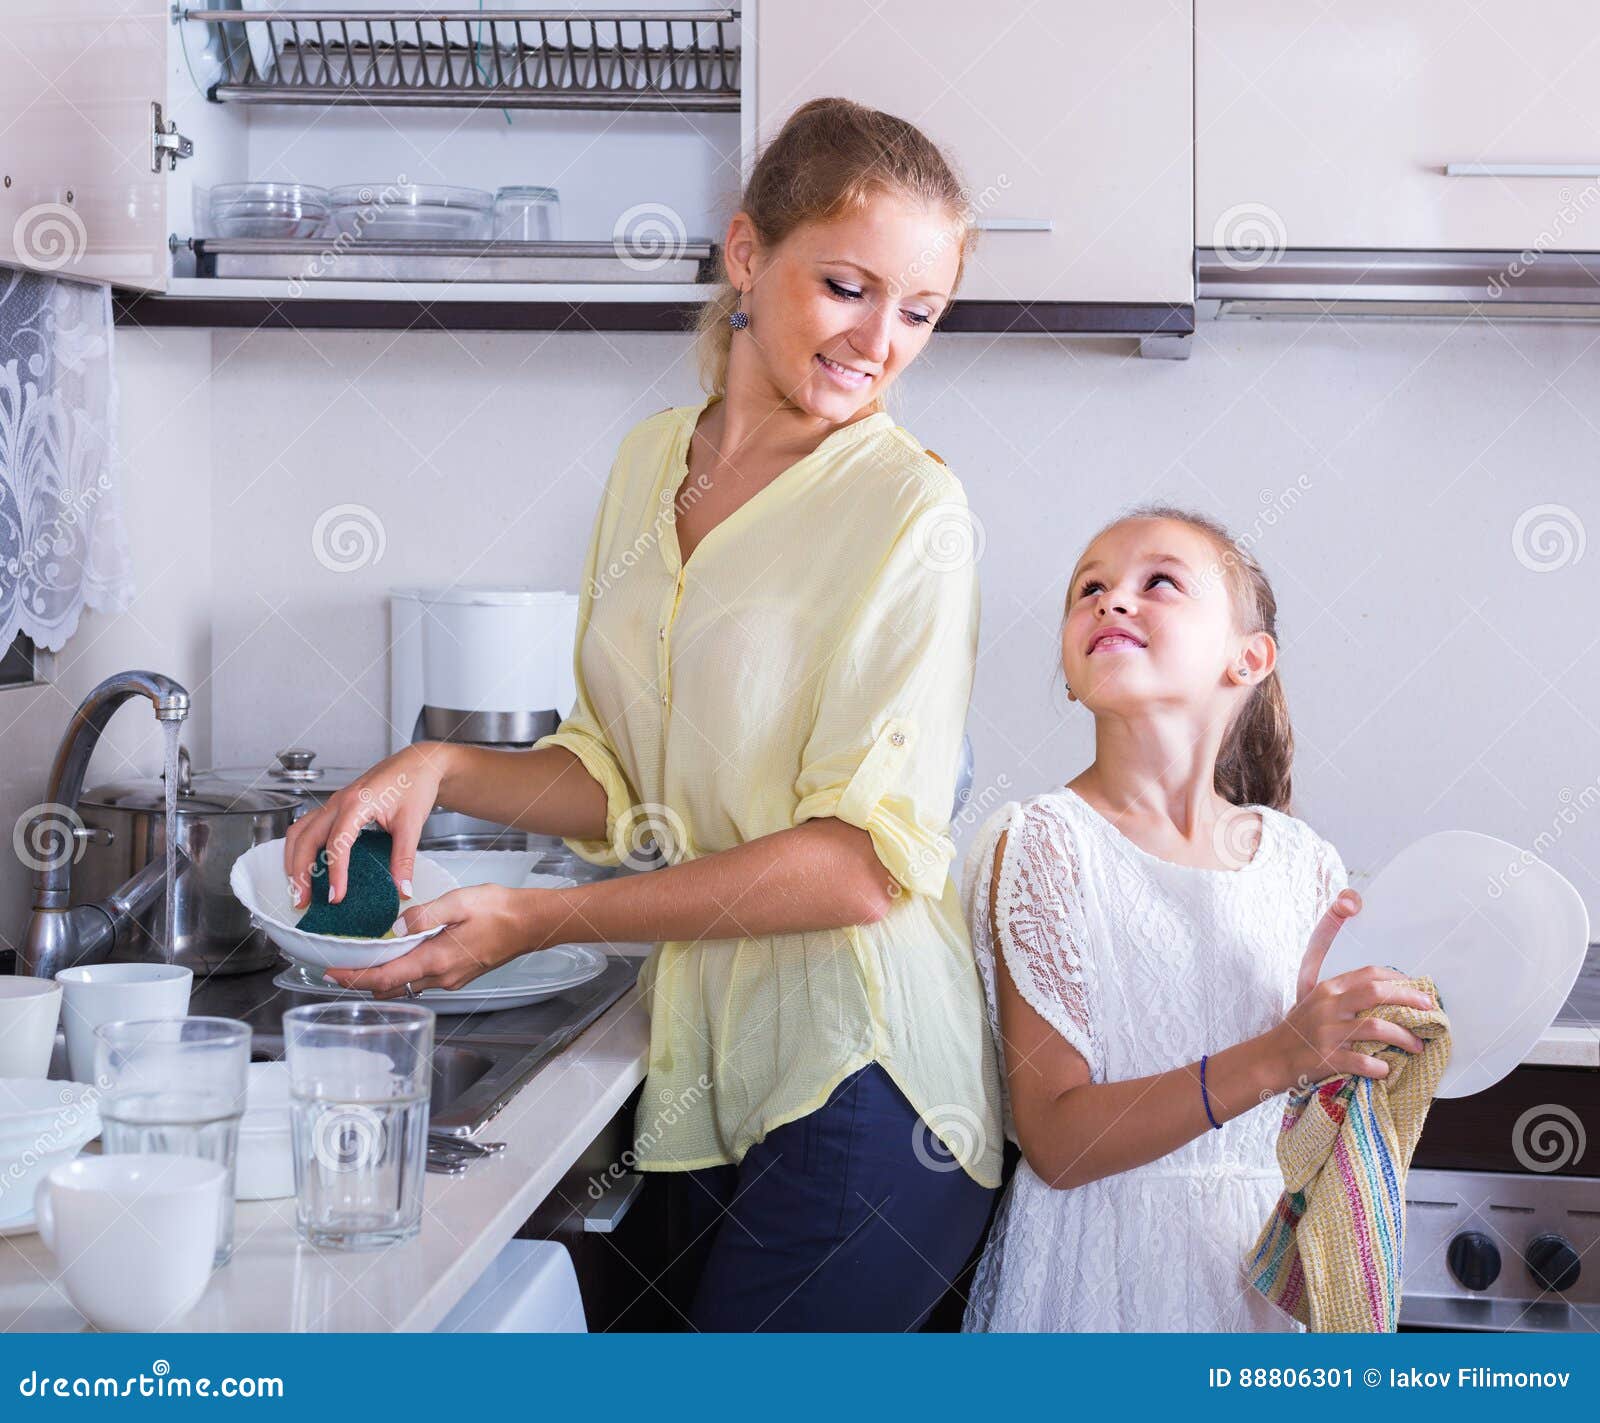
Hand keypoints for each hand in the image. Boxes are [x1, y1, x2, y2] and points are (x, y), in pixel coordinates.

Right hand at [283, 743, 451, 907]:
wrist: (418, 763)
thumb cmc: (415, 784)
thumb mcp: (412, 823)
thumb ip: (404, 858)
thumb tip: (402, 888)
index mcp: (357, 803)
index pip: (337, 843)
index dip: (334, 872)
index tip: (336, 896)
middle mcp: (339, 801)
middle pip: (306, 838)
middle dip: (300, 871)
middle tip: (304, 900)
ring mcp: (334, 803)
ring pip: (299, 831)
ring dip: (294, 859)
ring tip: (299, 887)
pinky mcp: (336, 806)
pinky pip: (307, 827)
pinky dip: (301, 848)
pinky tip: (307, 866)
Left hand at [323, 884, 533, 998]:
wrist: (531, 924)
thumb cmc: (500, 911)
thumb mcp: (459, 902)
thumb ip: (424, 915)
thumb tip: (395, 926)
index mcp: (437, 960)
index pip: (385, 978)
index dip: (354, 979)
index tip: (331, 974)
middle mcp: (441, 977)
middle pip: (391, 987)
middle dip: (363, 981)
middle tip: (341, 968)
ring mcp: (451, 979)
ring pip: (406, 985)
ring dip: (383, 978)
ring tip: (365, 961)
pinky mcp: (458, 974)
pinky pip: (422, 980)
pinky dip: (403, 972)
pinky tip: (400, 955)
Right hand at [1267, 888, 1435, 1088]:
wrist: (1270, 1058)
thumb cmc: (1297, 1031)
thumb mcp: (1315, 1003)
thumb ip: (1344, 996)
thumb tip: (1386, 995)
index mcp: (1328, 989)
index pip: (1369, 974)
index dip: (1399, 980)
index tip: (1418, 990)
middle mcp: (1328, 1005)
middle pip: (1377, 993)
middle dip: (1409, 1000)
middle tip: (1430, 1011)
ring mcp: (1327, 1031)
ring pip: (1376, 1027)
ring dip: (1403, 1037)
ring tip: (1418, 1046)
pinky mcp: (1327, 1057)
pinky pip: (1362, 1061)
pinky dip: (1379, 1067)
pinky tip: (1385, 1069)